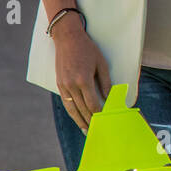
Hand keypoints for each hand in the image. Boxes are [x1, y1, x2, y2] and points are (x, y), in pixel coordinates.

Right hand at [51, 17, 111, 132]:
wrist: (67, 38)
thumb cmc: (87, 49)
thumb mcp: (101, 64)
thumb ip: (106, 83)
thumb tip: (111, 98)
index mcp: (83, 80)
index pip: (93, 104)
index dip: (100, 115)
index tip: (106, 122)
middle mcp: (71, 85)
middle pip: (82, 109)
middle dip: (91, 122)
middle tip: (98, 132)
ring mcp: (63, 85)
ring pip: (72, 109)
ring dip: (80, 121)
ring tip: (87, 130)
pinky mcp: (59, 84)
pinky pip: (66, 102)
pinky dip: (72, 112)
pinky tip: (77, 117)